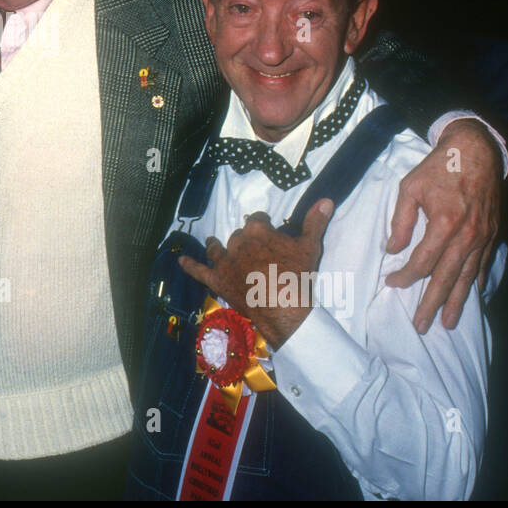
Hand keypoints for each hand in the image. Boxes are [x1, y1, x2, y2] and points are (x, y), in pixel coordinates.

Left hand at [178, 200, 334, 349]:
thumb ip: (315, 221)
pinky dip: (189, 265)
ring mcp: (225, 261)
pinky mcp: (217, 280)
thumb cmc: (298, 275)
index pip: (257, 219)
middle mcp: (237, 242)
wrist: (283, 308)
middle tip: (253, 249)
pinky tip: (181, 260)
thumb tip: (327, 200)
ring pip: (217, 248)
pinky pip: (198, 270)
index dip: (263, 224)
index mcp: (257, 230)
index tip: (268, 229)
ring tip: (214, 242)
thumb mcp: (310, 246)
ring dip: (216, 245)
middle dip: (245, 239)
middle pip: (239, 235)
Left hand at [386, 118, 501, 332]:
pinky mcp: (492, 233)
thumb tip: (393, 250)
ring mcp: (482, 237)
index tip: (392, 283)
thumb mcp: (409, 188)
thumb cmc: (438, 168)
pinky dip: (476, 283)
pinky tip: (471, 296)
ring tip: (447, 322)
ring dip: (457, 301)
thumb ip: (400, 221)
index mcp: (444, 224)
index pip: (422, 262)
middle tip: (421, 326)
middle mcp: (467, 235)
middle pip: (447, 278)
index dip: (406, 276)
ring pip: (467, 276)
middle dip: (432, 303)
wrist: (476, 151)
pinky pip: (483, 265)